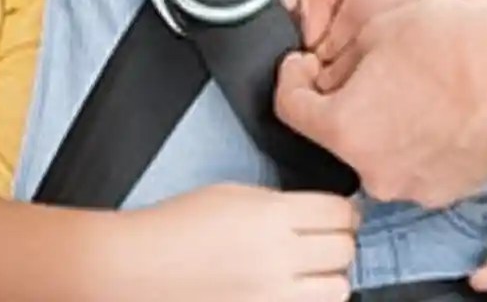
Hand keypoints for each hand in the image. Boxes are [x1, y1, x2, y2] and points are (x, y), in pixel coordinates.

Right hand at [125, 184, 358, 301]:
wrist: (142, 267)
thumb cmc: (177, 226)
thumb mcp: (232, 194)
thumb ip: (278, 204)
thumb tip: (313, 213)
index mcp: (271, 216)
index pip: (339, 211)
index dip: (345, 210)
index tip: (340, 213)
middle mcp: (279, 256)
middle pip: (345, 249)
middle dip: (339, 241)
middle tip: (326, 239)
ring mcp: (274, 295)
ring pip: (338, 288)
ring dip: (330, 277)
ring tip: (311, 271)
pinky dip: (308, 299)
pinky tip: (290, 289)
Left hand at [275, 0, 486, 207]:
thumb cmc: (455, 44)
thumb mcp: (375, 30)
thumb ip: (337, 62)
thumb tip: (327, 74)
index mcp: (342, 130)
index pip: (290, 109)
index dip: (291, 79)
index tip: (300, 65)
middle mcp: (372, 170)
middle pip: (335, 134)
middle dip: (338, 101)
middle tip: (358, 69)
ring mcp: (413, 186)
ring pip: (376, 151)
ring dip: (378, 122)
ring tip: (407, 85)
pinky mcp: (448, 189)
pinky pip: (414, 164)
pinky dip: (414, 141)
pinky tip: (434, 108)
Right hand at [292, 0, 486, 59]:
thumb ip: (358, 14)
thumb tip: (323, 53)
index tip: (307, 31)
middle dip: (326, 25)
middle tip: (326, 59)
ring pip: (350, 17)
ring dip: (352, 43)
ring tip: (359, 67)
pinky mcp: (418, 11)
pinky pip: (380, 34)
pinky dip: (378, 52)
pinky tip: (386, 68)